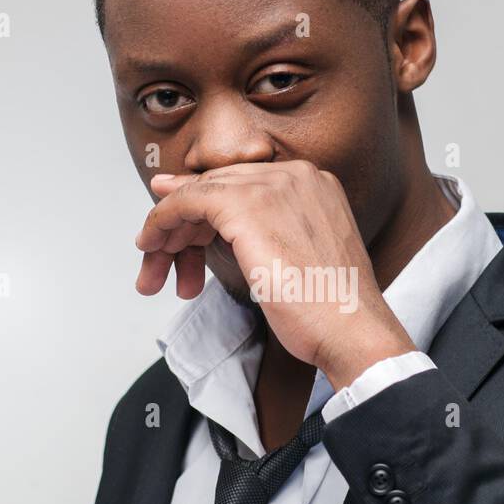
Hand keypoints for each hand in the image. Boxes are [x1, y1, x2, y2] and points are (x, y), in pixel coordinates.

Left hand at [134, 160, 415, 386]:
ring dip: (167, 231)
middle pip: (219, 188)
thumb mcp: (300, 258)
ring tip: (152, 270)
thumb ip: (264, 233)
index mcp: (314, 183)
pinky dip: (163, 222)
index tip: (175, 230)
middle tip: (158, 258)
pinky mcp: (246, 206)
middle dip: (183, 226)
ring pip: (199, 194)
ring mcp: (272, 186)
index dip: (204, 210)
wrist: (351, 328)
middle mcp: (295, 174)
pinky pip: (188, 201)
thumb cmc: (331, 308)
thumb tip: (217, 226)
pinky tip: (152, 247)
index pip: (242, 185)